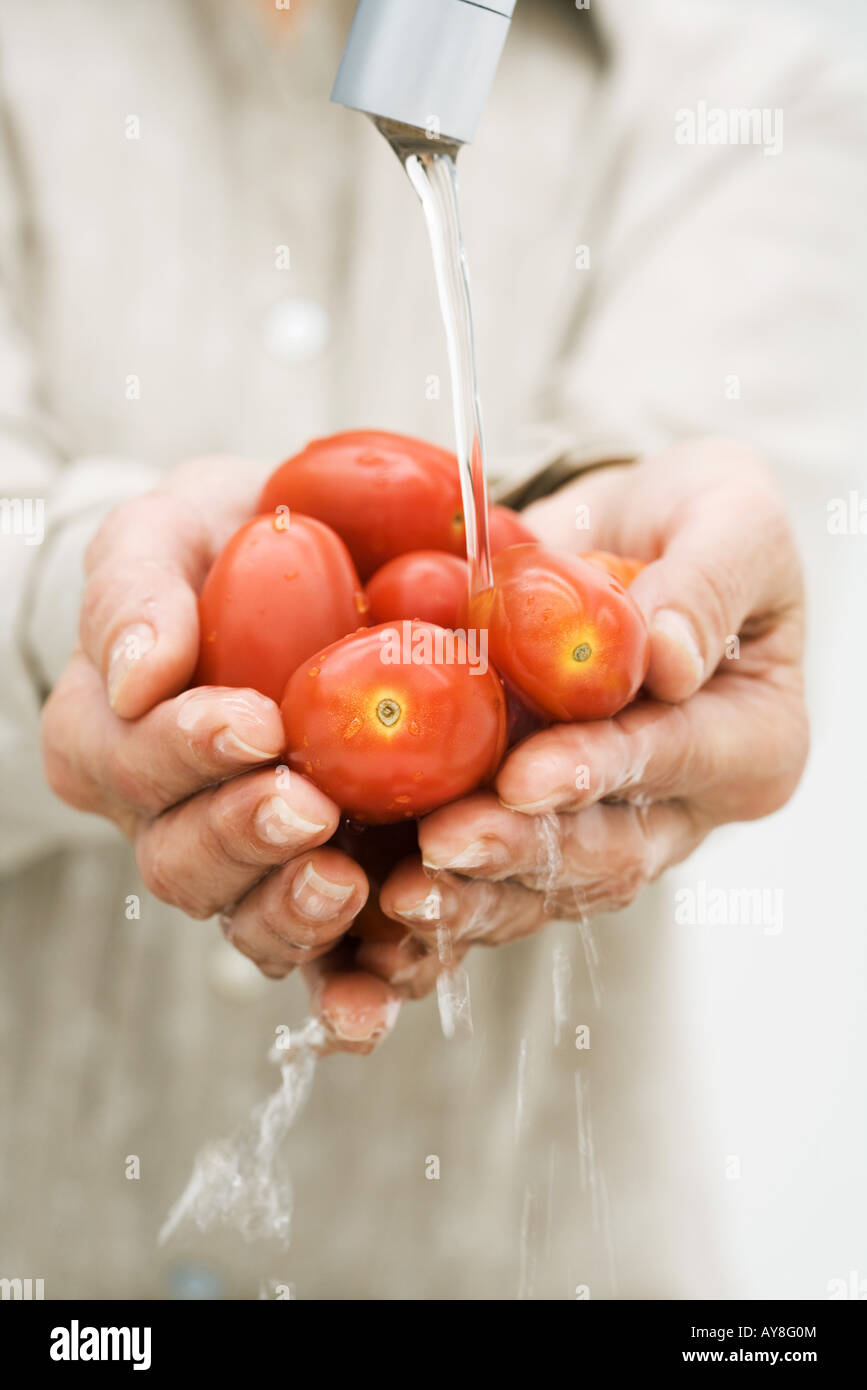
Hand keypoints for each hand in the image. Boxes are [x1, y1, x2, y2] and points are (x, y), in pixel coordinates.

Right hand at [41, 457, 401, 1054]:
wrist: (311, 570)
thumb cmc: (218, 546)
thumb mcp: (165, 532)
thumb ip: (136, 587)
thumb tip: (136, 677)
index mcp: (114, 739)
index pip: (132, 763)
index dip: (187, 752)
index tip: (255, 722)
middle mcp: (173, 818)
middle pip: (183, 862)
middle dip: (243, 839)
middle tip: (306, 806)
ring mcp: (256, 863)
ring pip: (251, 923)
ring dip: (295, 915)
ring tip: (347, 883)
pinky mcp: (336, 881)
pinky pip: (334, 960)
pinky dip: (352, 991)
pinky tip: (379, 1000)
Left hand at [359, 437, 808, 994]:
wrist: (628, 533)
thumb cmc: (698, 515)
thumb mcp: (731, 515)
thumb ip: (707, 581)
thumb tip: (669, 658)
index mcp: (753, 738)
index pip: (676, 758)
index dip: (599, 770)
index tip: (524, 775)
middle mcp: (688, 806)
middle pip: (609, 848)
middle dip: (522, 848)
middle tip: (444, 844)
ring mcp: (612, 826)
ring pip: (547, 884)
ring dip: (473, 893)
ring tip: (402, 890)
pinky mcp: (543, 826)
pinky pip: (495, 879)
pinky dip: (442, 895)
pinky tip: (379, 903)